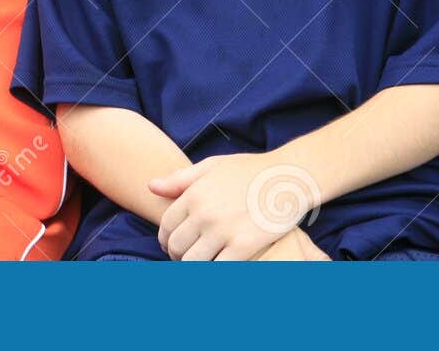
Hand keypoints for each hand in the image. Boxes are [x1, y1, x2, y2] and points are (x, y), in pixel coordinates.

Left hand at [149, 154, 320, 261]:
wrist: (287, 177)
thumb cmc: (250, 170)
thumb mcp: (213, 166)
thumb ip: (180, 179)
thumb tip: (151, 186)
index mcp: (194, 194)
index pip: (166, 226)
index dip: (166, 239)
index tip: (173, 246)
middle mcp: (204, 213)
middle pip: (176, 247)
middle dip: (177, 256)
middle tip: (187, 259)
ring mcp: (224, 231)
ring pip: (193, 263)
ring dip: (194, 268)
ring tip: (202, 266)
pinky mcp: (244, 246)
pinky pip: (219, 270)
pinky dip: (216, 272)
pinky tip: (220, 268)